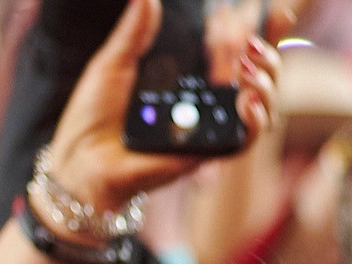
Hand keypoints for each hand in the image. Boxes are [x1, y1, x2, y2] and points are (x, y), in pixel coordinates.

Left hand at [42, 0, 287, 215]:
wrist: (79, 160)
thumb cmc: (92, 115)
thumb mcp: (112, 66)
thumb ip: (134, 32)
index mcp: (189, 73)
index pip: (236, 48)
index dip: (260, 28)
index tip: (271, 9)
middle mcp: (205, 98)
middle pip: (259, 72)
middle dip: (265, 53)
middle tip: (247, 42)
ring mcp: (208, 125)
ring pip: (262, 103)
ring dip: (267, 80)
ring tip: (246, 68)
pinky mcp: (206, 152)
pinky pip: (245, 139)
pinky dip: (256, 119)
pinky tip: (246, 101)